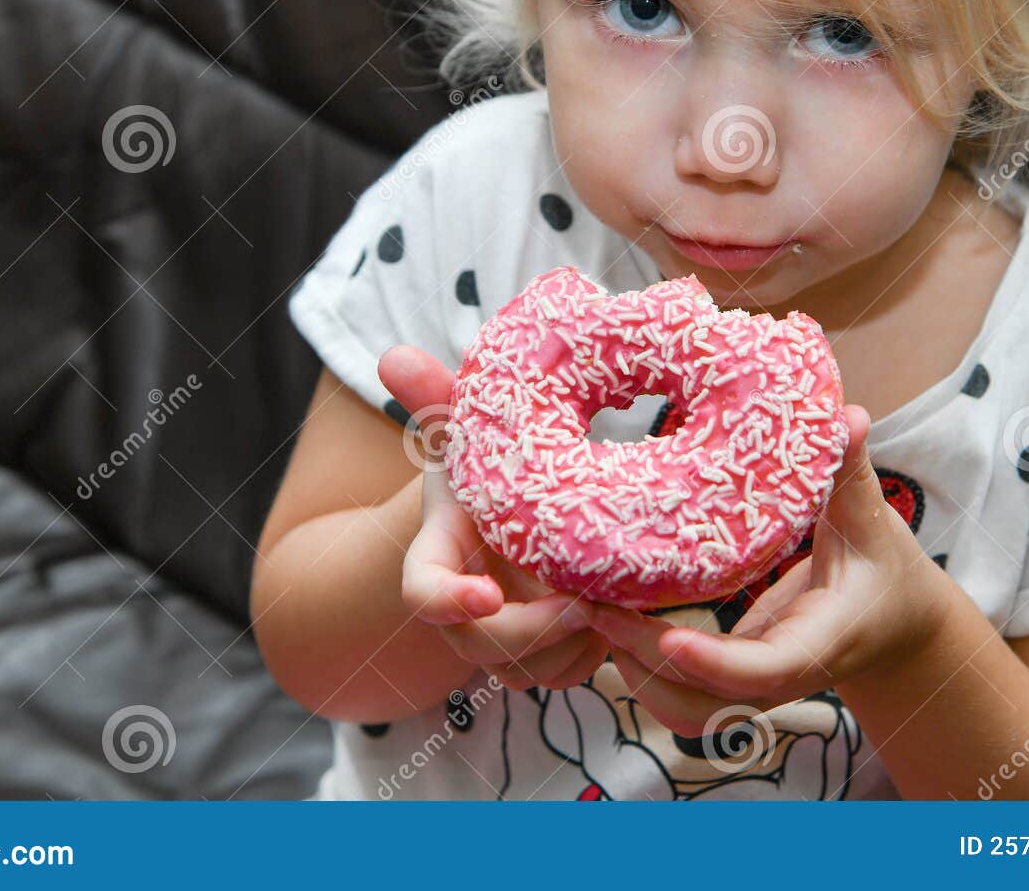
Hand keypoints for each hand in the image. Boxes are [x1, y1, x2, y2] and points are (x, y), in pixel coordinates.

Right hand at [379, 344, 610, 691]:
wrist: (509, 508)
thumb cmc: (486, 462)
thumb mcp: (466, 427)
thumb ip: (435, 396)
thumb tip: (394, 355)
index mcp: (440, 553)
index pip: (422, 593)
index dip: (446, 601)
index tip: (483, 594)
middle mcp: (470, 607)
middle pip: (483, 648)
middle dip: (532, 635)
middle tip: (585, 603)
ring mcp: (510, 636)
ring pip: (535, 673)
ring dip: (575, 647)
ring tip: (619, 601)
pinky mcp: (554, 651)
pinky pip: (575, 674)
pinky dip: (603, 653)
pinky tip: (635, 612)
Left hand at [583, 405, 951, 736]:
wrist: (895, 626)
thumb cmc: (883, 570)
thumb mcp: (871, 522)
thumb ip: (851, 473)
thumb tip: (849, 414)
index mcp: (818, 644)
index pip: (762, 672)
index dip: (711, 661)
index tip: (666, 638)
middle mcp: (779, 678)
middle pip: (700, 702)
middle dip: (641, 661)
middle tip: (592, 602)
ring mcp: (750, 686)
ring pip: (679, 709)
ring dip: (630, 667)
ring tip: (589, 606)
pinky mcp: (728, 678)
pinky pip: (675, 691)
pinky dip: (637, 666)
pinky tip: (610, 615)